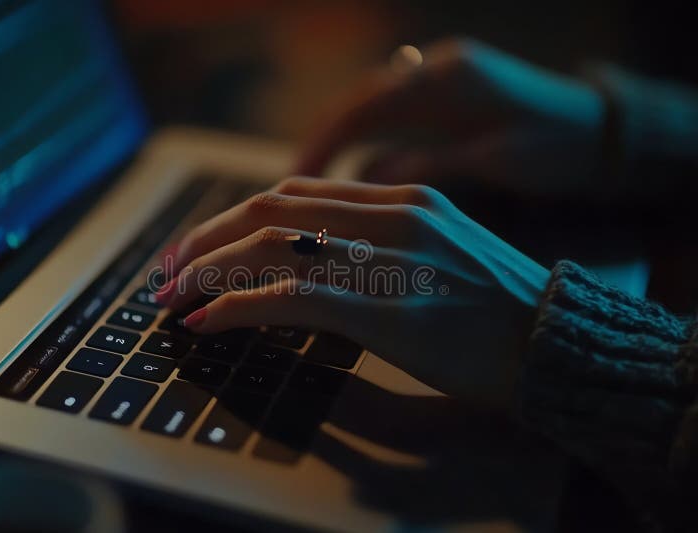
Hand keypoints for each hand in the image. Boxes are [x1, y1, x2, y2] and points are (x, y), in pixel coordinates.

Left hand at [160, 178, 548, 409]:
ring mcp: (388, 259)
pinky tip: (206, 320)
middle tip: (167, 269)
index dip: (237, 218)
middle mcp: (391, 215)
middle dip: (206, 239)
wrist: (558, 344)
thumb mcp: (441, 254)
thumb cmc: (499, 310)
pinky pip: (289, 298)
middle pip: (269, 211)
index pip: (295, 194)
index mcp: (403, 199)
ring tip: (170, 295)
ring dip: (206, 271)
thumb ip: (383, 243)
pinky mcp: (385, 310)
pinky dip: (235, 306)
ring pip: (270, 249)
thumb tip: (313, 263)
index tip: (202, 246)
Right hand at [293, 38, 605, 196]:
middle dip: (318, 150)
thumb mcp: (497, 160)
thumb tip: (369, 179)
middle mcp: (434, 76)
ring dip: (335, 158)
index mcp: (446, 81)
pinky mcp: (441, 110)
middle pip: (354, 109)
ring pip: (367, 122)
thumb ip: (431, 165)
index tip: (294, 174)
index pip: (365, 106)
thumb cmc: (559, 148)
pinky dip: (365, 160)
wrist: (602, 136)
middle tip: (286, 192)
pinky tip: (348, 192)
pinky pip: (388, 132)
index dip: (324, 141)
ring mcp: (436, 90)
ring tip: (302, 200)